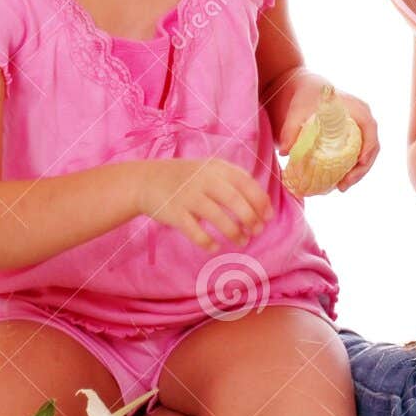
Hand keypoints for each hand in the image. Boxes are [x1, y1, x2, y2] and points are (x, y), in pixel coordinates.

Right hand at [137, 158, 273, 250]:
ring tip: (242, 241)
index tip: (268, 217)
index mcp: (217, 168)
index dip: (260, 201)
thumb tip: (263, 206)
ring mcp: (188, 196)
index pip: (246, 183)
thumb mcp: (211, 170)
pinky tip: (215, 247)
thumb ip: (235, 182)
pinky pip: (195, 232)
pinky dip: (208, 242)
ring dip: (234, 232)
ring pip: (218, 217)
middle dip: (250, 218)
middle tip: (257, 231)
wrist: (147, 180)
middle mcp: (204, 180)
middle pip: (235, 200)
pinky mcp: (175, 213)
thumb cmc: (189, 179)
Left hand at [276, 75, 379, 192]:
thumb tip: (285, 152)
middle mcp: (363, 119)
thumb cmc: (306, 95)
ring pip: (366, 155)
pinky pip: (357, 155)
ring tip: (340, 187)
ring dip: (356, 173)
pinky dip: (350, 169)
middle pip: (371, 147)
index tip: (358, 163)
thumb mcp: (298, 109)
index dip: (368, 148)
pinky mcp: (353, 138)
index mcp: (357, 109)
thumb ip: (291, 129)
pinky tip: (337, 181)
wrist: (306, 89)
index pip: (370, 129)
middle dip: (361, 169)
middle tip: (343, 185)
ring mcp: (360, 130)